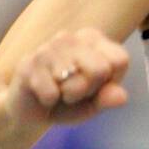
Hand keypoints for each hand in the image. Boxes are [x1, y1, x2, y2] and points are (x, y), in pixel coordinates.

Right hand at [6, 27, 130, 126]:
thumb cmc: (69, 102)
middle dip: (89, 90)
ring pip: (75, 83)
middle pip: (100, 70)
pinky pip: (51, 94)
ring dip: (68, 97)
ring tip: (58, 91)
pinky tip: (42, 94)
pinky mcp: (28, 64)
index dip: (110, 81)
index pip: (119, 60)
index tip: (96, 85)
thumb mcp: (94, 104)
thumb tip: (121, 97)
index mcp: (93, 39)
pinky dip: (49, 102)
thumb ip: (108, 98)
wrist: (30, 112)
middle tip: (74, 91)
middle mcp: (70, 37)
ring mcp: (48, 48)